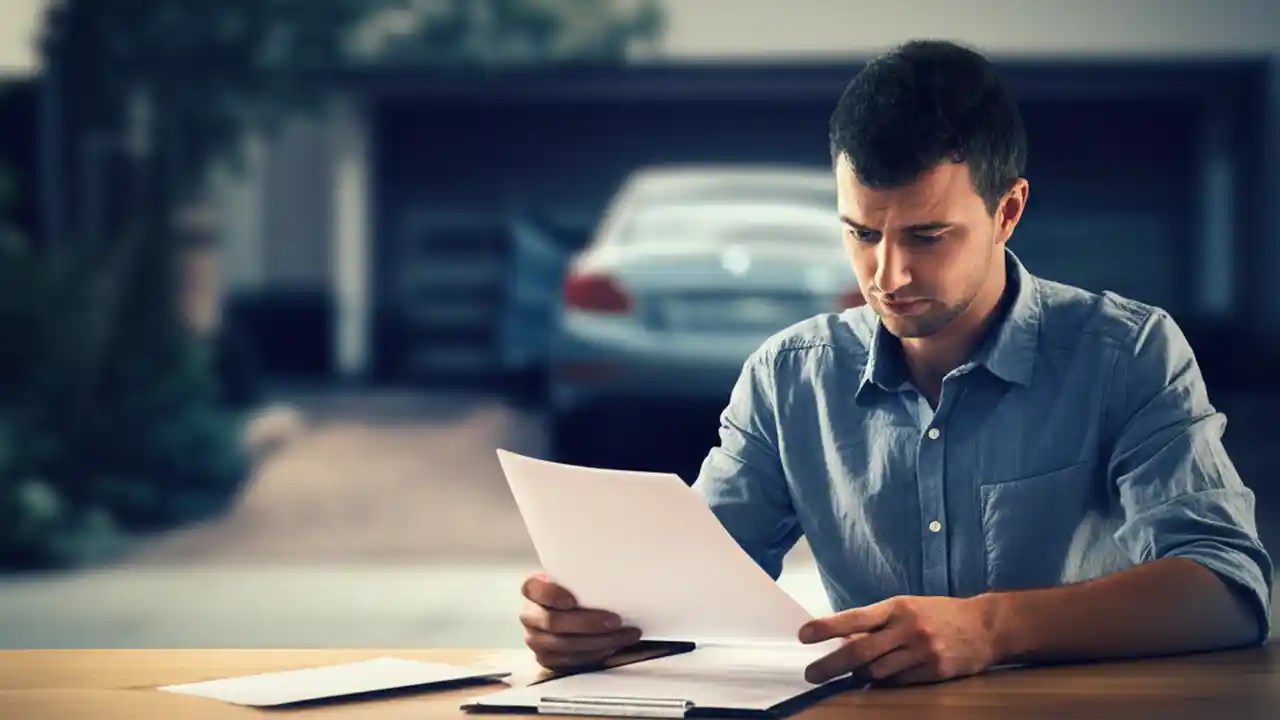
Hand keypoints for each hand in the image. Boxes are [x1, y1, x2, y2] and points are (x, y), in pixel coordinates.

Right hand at [520, 573, 642, 670]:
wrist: (566, 612)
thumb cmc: (575, 592)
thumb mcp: (573, 578)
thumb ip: (582, 578)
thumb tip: (616, 577)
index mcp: (532, 589)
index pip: (534, 590)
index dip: (552, 596)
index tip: (573, 601)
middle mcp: (529, 615)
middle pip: (554, 623)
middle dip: (588, 624)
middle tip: (615, 621)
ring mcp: (535, 639)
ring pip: (564, 645)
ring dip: (599, 642)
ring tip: (624, 636)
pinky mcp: (546, 658)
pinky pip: (570, 661)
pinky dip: (594, 655)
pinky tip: (612, 647)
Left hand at [798, 595, 995, 686]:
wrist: (984, 626)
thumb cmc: (937, 614)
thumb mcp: (906, 608)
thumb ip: (878, 623)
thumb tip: (844, 640)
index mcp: (896, 607)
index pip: (855, 618)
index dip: (828, 627)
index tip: (804, 635)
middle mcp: (907, 628)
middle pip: (860, 651)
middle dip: (831, 664)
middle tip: (811, 674)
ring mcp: (921, 651)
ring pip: (877, 671)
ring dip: (859, 676)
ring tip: (850, 676)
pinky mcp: (934, 671)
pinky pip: (899, 682)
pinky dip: (885, 682)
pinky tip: (879, 680)